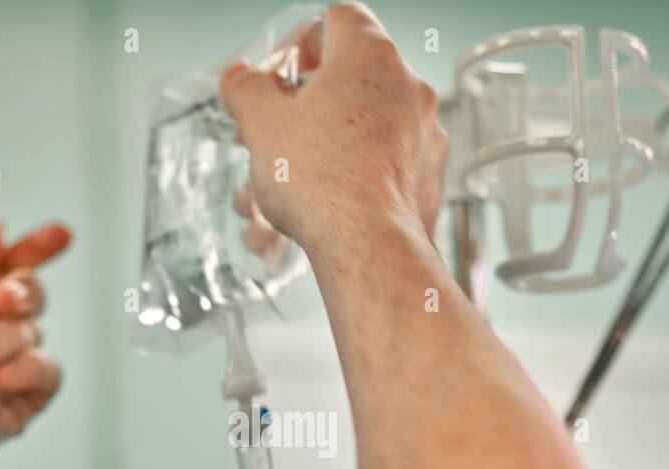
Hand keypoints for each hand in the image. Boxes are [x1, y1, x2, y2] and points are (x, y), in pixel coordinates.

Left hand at [0, 223, 70, 468]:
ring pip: (31, 336)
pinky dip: (23, 374)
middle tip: (2, 298)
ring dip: (0, 343)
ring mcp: (9, 365)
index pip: (9, 263)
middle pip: (30, 295)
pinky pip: (44, 376)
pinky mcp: (22, 402)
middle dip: (22, 290)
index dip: (37, 247)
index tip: (59, 236)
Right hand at [219, 3, 446, 256]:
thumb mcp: (261, 123)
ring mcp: (424, 135)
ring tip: (285, 186)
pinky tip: (319, 208)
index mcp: (371, 58)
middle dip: (303, 110)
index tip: (279, 79)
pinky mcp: (428, 178)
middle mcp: (408, 88)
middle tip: (275, 134)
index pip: (338, 19)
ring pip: (362, 133)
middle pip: (348, 82)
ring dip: (321, 152)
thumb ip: (246, 88)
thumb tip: (240, 79)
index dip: (300, 44)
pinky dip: (351, 181)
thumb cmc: (322, 183)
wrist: (367, 246)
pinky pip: (382, 169)